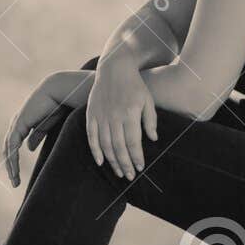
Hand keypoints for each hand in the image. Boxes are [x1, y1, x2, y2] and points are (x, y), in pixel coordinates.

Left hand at [2, 70, 96, 187]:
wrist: (59, 91)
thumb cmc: (57, 104)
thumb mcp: (46, 125)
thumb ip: (37, 135)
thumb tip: (29, 148)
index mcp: (24, 123)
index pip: (15, 144)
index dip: (15, 159)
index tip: (18, 175)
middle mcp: (18, 122)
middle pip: (9, 148)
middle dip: (11, 165)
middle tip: (15, 181)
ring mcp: (18, 122)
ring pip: (9, 148)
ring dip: (11, 165)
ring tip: (15, 179)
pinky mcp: (20, 123)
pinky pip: (13, 144)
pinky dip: (13, 158)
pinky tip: (15, 169)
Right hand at [85, 60, 157, 180]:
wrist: (114, 68)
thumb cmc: (135, 85)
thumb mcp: (148, 100)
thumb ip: (150, 120)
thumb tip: (153, 139)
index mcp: (129, 113)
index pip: (132, 142)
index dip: (136, 157)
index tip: (140, 168)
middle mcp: (114, 116)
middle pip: (118, 147)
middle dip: (125, 164)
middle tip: (129, 177)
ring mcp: (101, 115)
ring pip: (105, 144)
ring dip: (112, 161)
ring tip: (118, 172)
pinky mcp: (91, 113)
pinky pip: (91, 136)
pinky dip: (95, 150)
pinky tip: (100, 162)